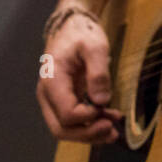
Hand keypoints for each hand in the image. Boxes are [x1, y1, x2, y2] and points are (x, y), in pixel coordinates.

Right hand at [36, 8, 123, 142]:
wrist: (72, 27)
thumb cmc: (81, 34)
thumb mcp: (95, 46)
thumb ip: (98, 73)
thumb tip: (101, 101)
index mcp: (52, 80)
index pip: (66, 113)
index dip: (88, 118)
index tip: (106, 110)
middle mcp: (47, 94)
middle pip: (61, 129)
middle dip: (87, 135)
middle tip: (111, 130)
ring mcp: (53, 99)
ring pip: (65, 130)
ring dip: (89, 134)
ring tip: (113, 131)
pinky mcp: (62, 101)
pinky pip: (72, 121)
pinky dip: (89, 126)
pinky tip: (108, 121)